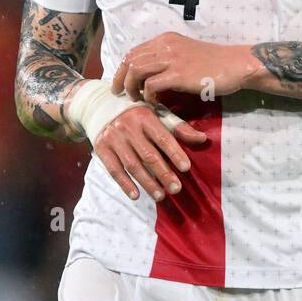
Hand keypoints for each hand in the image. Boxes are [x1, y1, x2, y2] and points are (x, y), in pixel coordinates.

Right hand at [92, 104, 208, 201]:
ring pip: (132, 165)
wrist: (99, 104)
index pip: (162, 137)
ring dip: (147, 183)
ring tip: (160, 196)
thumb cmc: (135, 112)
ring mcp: (113, 138)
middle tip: (176, 189)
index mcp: (144, 116)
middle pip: (148, 155)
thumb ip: (178, 127)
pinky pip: (114, 170)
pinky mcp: (102, 148)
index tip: (186, 168)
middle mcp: (127, 126)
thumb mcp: (156, 113)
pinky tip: (136, 195)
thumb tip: (202, 139)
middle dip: (164, 173)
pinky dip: (125, 184)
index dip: (175, 153)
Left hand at [111, 32, 257, 104]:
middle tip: (120, 93)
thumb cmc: (214, 63)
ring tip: (135, 99)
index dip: (123, 68)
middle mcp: (165, 45)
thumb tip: (148, 76)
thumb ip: (167, 60)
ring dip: (131, 86)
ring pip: (136, 70)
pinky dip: (147, 95)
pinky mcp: (179, 74)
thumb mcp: (185, 54)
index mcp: (165, 39)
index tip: (121, 82)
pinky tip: (153, 102)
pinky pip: (151, 84)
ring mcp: (172, 59)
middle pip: (130, 59)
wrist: (236, 65)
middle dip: (120, 78)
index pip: (134, 51)